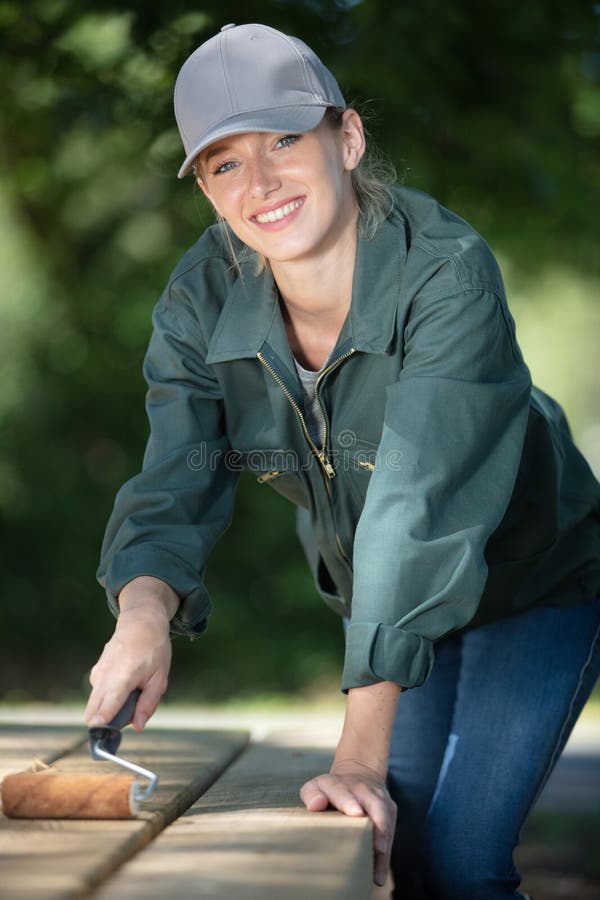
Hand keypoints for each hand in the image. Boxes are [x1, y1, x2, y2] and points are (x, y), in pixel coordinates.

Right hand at [85, 577, 176, 730]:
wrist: (140, 623)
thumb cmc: (153, 650)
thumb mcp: (160, 678)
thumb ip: (148, 704)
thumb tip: (136, 726)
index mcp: (124, 675)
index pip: (108, 702)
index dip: (101, 720)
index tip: (98, 732)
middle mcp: (105, 674)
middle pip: (93, 710)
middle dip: (107, 722)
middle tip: (128, 716)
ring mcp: (97, 673)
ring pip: (95, 705)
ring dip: (109, 710)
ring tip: (132, 694)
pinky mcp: (95, 673)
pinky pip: (98, 695)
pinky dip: (109, 699)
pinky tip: (124, 686)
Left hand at [300, 758, 396, 886]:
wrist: (360, 772)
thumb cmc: (330, 790)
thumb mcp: (316, 787)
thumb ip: (311, 794)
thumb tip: (316, 806)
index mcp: (339, 784)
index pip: (343, 791)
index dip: (349, 802)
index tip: (356, 813)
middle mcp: (363, 789)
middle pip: (374, 804)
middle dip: (378, 822)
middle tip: (378, 847)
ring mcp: (379, 799)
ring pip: (385, 820)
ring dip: (383, 844)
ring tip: (376, 872)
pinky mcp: (389, 811)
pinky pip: (389, 833)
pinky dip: (384, 856)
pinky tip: (377, 876)